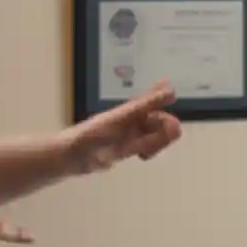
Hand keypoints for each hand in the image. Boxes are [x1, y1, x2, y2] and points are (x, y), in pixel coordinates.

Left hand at [63, 79, 182, 174]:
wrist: (72, 157)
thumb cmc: (91, 135)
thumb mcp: (118, 120)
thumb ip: (142, 107)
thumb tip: (166, 89)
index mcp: (128, 111)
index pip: (151, 101)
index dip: (162, 97)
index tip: (173, 95)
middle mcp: (131, 120)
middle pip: (159, 120)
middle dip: (165, 128)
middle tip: (165, 137)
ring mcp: (130, 134)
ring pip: (156, 134)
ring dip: (160, 141)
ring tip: (148, 152)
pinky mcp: (128, 148)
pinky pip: (149, 146)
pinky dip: (152, 150)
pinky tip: (143, 156)